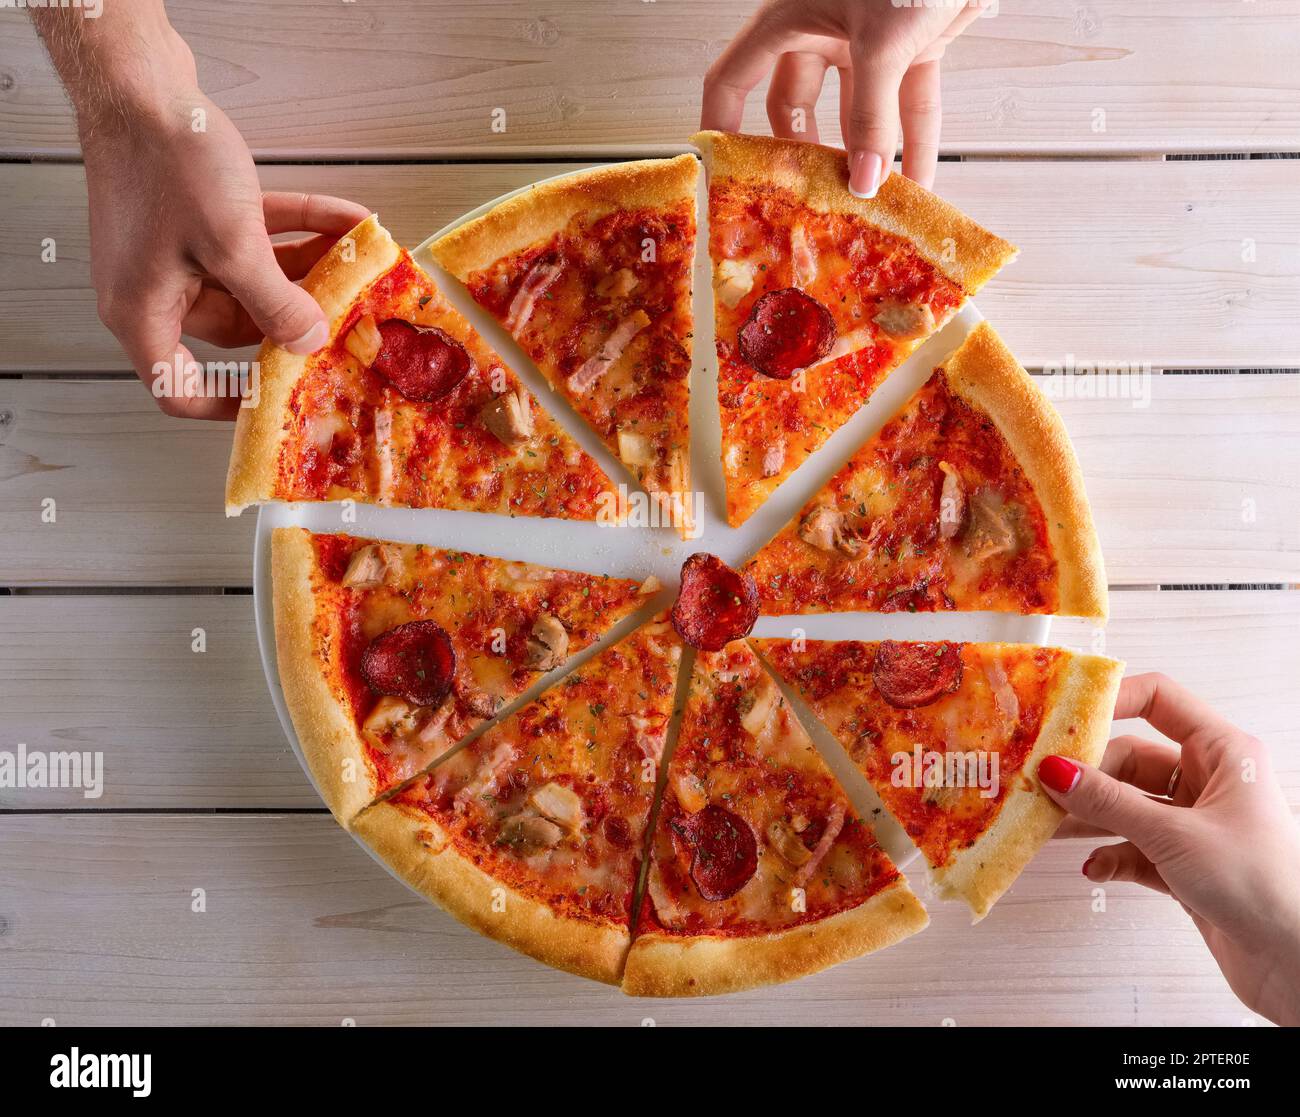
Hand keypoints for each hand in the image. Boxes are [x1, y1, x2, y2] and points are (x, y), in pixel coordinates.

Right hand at [32, 3, 369, 418]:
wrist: (138, 81)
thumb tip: (309, 343)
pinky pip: (255, 238)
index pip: (179, 388)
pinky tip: (351, 222)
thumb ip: (275, 304)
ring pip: (255, 279)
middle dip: (297, 319)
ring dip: (309, 271)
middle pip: (237, 329)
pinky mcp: (195, 215)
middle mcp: (158, 289)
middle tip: (352, 321)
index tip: (280, 402)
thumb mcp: (232, 247)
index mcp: (145, 312)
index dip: (229, 404)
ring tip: (363, 266)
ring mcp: (177, 250)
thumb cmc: (169, 165)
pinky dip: (298, 231)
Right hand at [700, 0, 987, 195]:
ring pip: (859, 112)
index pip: (734, 77)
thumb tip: (864, 182)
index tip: (723, 168)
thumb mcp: (881, 40)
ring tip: (865, 204)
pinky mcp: (913, 46)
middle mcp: (822, 30)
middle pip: (798, 106)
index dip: (721, 122)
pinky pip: (907, 103)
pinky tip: (914, 182)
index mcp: (790, 18)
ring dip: (867, 157)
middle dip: (806, 153)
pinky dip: (913, 142)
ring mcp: (869, 40)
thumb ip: (872, 116)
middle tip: (805, 198)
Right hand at [1039, 672, 1299, 1025]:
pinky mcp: (1185, 862)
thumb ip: (1108, 802)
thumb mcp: (1174, 835)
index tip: (1066, 714)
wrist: (1294, 962)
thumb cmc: (1263, 887)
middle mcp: (1210, 781)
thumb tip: (1057, 770)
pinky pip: (1133, 846)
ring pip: (1126, 805)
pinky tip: (1093, 867)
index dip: (1113, 700)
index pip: (1161, 700)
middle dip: (1087, 773)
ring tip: (1049, 823)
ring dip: (1088, 816)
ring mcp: (1196, 823)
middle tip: (1043, 782)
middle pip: (1131, 757)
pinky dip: (1109, 855)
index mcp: (1225, 753)